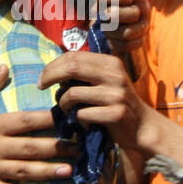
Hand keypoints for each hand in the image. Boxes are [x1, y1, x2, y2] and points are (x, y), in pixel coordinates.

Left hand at [38, 51, 161, 153]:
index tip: (43, 78)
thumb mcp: (106, 81)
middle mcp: (115, 75)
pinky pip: (82, 114)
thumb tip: (54, 68)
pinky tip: (83, 121)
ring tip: (67, 109)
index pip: (74, 56)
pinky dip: (77, 119)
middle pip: (72, 68)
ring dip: (63, 103)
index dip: (53, 65)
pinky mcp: (116, 114)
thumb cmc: (117, 103)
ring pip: (73, 94)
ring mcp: (116, 95)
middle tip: (40, 86)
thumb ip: (86, 72)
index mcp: (110, 63)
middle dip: (50, 77)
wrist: (142, 126)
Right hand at [91, 0, 149, 54]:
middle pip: (113, 14)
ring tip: (141, 25)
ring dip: (139, 28)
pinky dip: (138, 40)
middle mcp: (96, 14)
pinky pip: (126, 45)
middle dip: (132, 13)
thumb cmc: (134, 7)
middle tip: (137, 13)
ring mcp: (102, 32)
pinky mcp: (110, 46)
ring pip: (124, 32)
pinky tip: (139, 35)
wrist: (133, 28)